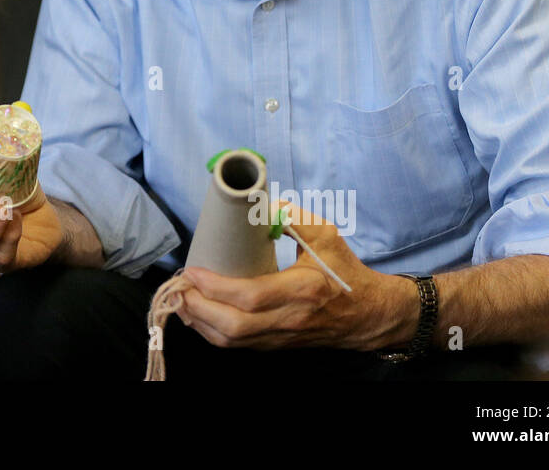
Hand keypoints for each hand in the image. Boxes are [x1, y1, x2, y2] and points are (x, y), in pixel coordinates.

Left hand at [176, 201, 411, 350]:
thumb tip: (258, 201)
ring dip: (200, 323)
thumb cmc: (346, 272)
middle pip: (234, 327)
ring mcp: (283, 336)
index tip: (192, 271)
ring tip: (180, 300)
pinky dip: (213, 333)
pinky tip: (198, 315)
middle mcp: (291, 318)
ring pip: (232, 342)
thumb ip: (293, 215)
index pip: (250, 295)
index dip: (215, 286)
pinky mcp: (277, 345)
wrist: (369, 315)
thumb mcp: (326, 235)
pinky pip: (238, 346)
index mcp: (303, 289)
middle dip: (198, 309)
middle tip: (178, 288)